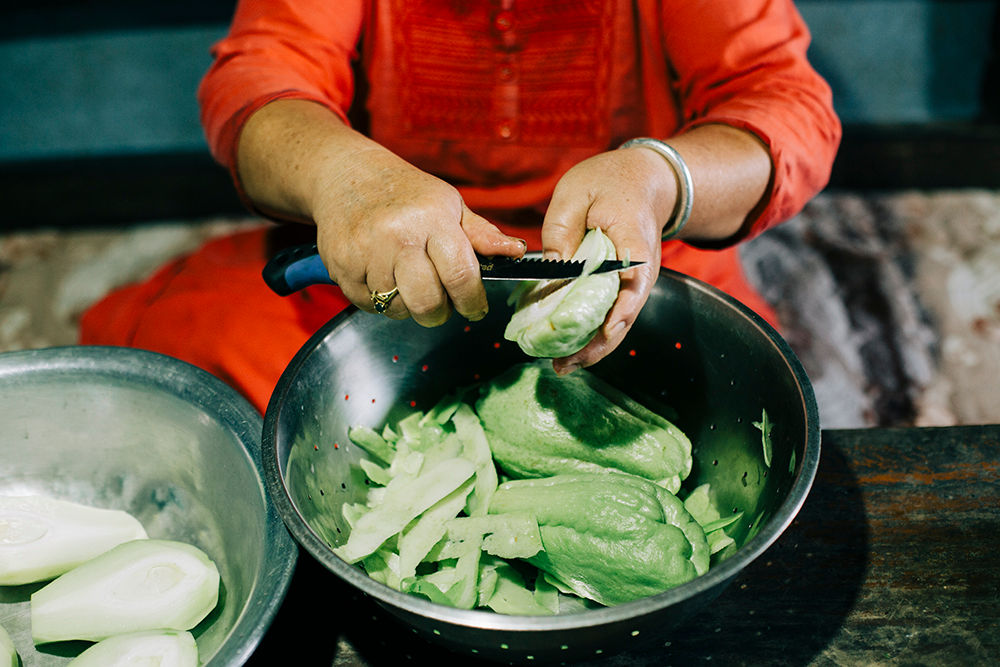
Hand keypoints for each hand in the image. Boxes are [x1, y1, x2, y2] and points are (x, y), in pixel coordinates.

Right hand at [312, 148, 525, 325]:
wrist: (346, 174)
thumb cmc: (406, 194)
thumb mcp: (449, 204)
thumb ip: (481, 235)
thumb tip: (516, 252)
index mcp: (432, 218)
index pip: (460, 275)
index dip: (472, 301)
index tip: (475, 308)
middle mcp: (397, 234)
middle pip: (426, 302)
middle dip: (439, 313)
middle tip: (441, 305)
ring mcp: (365, 251)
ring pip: (396, 307)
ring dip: (407, 305)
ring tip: (407, 281)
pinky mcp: (340, 265)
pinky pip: (368, 304)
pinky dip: (380, 300)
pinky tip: (383, 276)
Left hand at [540, 146, 677, 372]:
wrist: (644, 181)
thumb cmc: (608, 182)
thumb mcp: (575, 193)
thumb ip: (561, 230)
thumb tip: (552, 270)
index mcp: (633, 239)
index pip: (634, 279)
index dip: (621, 308)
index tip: (605, 330)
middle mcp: (643, 269)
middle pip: (625, 314)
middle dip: (596, 344)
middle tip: (563, 364)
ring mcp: (637, 282)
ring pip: (619, 322)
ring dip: (592, 347)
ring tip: (561, 365)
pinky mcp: (626, 288)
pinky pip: (612, 316)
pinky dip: (592, 334)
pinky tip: (568, 349)